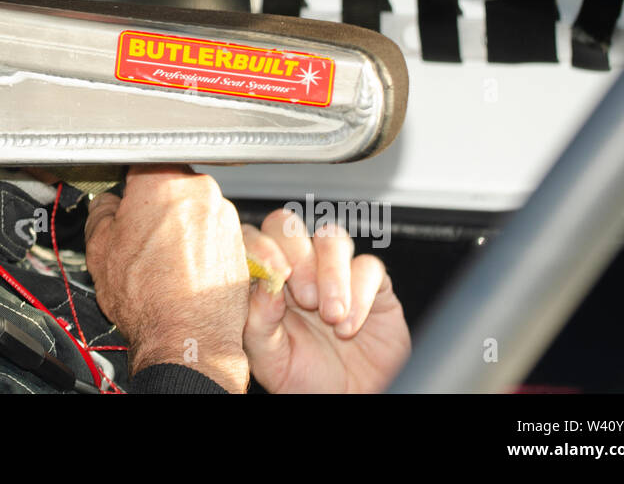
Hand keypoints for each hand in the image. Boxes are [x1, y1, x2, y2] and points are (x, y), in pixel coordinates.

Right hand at [84, 165, 250, 392]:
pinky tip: (183, 272)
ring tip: (162, 261)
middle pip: (172, 187)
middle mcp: (201, 193)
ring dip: (180, 227)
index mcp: (162, 182)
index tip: (123, 198)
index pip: (141, 163)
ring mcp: (225, 218)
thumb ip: (100, 213)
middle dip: (156, 206)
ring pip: (195, 211)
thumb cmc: (147, 298)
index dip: (128, 183)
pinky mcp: (241, 244)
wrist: (187, 339)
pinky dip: (200, 248)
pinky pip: (214, 235)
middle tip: (139, 235)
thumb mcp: (99, 250)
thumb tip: (106, 205)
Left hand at [242, 208, 410, 392]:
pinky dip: (360, 295)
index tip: (272, 271)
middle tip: (305, 299)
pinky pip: (368, 267)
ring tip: (330, 316)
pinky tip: (349, 326)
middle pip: (289, 224)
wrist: (346, 399)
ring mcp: (333, 270)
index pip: (253, 238)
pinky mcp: (371, 283)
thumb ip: (260, 321)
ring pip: (331, 237)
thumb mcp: (269, 357)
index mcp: (264, 278)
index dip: (260, 245)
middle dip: (298, 256)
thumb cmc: (302, 376)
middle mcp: (296, 266)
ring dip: (332, 273)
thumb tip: (265, 285)